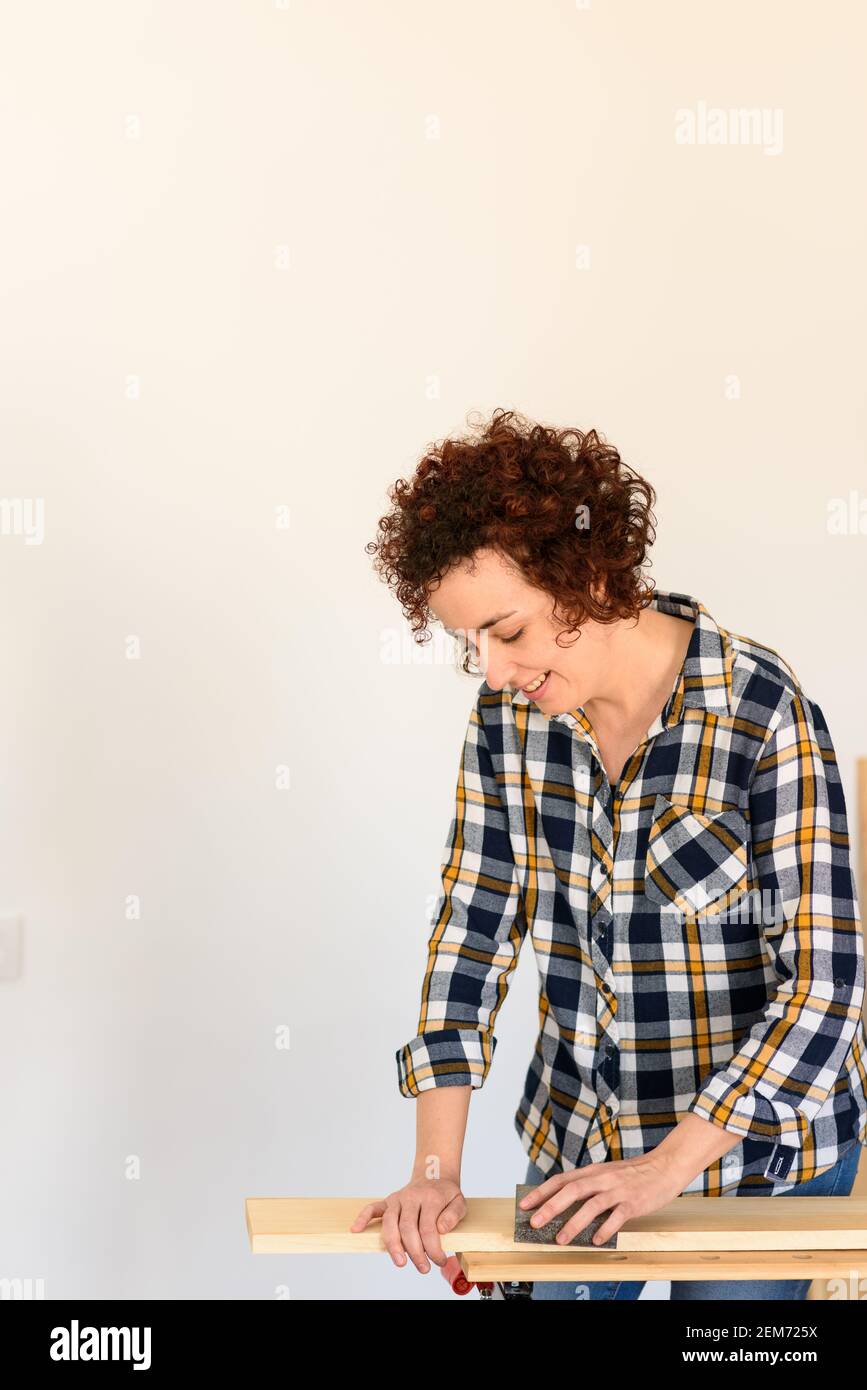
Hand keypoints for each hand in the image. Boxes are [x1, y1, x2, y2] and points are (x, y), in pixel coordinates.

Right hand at [349, 1176, 465, 1272]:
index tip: (439, 1261)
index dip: (433, 1249)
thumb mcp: (459, 1201)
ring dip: (393, 1244)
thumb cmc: (445, 1193)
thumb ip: (453, 1215)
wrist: (433, 1173)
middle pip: (408, 1228)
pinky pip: (372, 1208)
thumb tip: (441, 1229)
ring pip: (390, 1222)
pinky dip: (363, 1218)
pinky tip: (356, 1230)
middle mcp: (411, 1197)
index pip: (428, 1228)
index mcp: (430, 1198)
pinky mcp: (388, 1200)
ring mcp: (398, 1199)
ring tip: (400, 1262)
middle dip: (415, 1252)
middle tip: (423, 1269)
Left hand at [518, 1150, 685, 1246]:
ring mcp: (617, 1190)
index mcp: (592, 1171)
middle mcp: (602, 1178)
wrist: (664, 1166)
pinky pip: (616, 1217)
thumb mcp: (606, 1174)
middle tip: (534, 1222)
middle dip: (550, 1207)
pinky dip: (604, 1229)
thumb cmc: (633, 1174)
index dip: (541, 1192)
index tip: (524, 1204)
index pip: (561, 1180)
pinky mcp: (633, 1202)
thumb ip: (587, 1186)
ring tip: (560, 1239)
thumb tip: (563, 1204)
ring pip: (591, 1205)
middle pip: (571, 1191)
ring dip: (573, 1223)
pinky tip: (596, 1241)